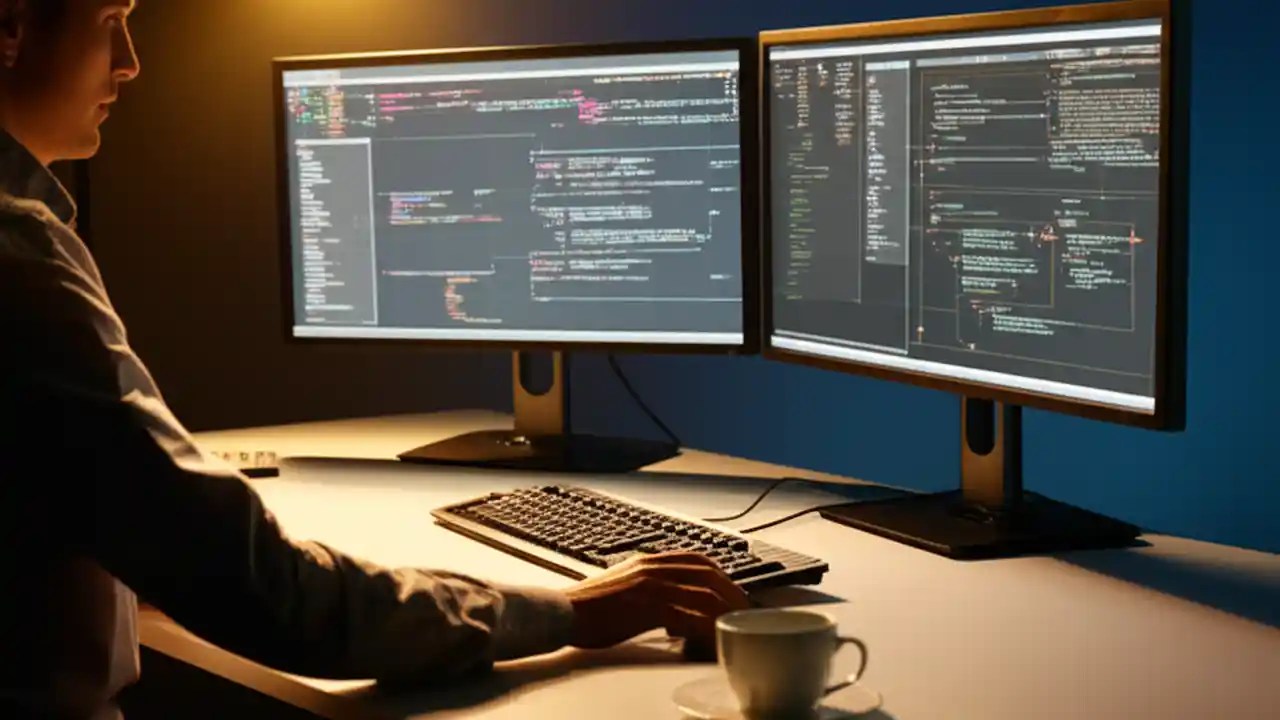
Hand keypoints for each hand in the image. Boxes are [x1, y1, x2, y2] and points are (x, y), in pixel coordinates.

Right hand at [565, 552, 749, 650]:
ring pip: (701, 591)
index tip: (733, 592)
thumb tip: (671, 611)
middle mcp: (652, 567)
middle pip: (707, 573)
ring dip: (723, 610)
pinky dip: (704, 626)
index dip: (721, 575)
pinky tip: (712, 637)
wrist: (559, 611)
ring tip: (735, 625)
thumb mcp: (623, 588)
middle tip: (744, 612)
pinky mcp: (645, 605)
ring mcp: (650, 584)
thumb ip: (648, 589)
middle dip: (731, 592)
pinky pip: (686, 614)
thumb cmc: (587, 608)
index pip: (696, 559)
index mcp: (648, 562)